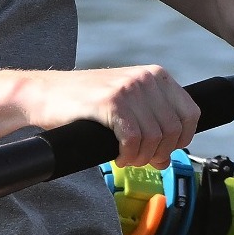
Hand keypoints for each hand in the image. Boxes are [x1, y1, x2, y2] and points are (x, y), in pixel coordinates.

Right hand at [19, 65, 198, 167]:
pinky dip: (128, 155)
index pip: (190, 114)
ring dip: (141, 157)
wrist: (43, 93)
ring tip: (125, 157)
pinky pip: (133, 140)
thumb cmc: (82, 101)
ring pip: (154, 138)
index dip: (180, 140)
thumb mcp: (125, 103)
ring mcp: (128, 89)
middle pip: (173, 130)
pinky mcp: (110, 102)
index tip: (162, 151)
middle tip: (139, 159)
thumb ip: (150, 123)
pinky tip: (117, 156)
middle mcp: (145, 78)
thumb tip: (167, 158)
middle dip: (159, 153)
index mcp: (155, 75)